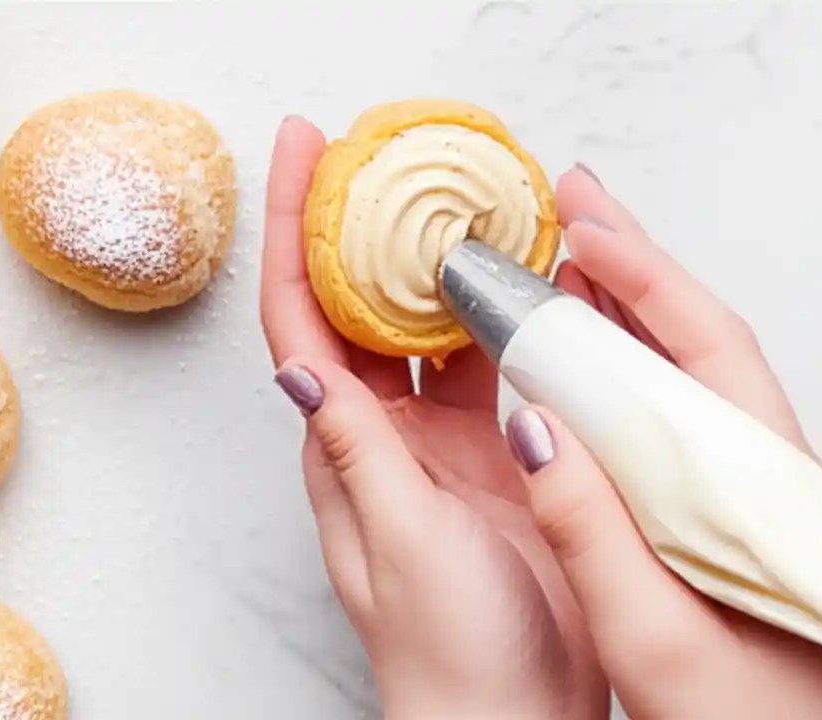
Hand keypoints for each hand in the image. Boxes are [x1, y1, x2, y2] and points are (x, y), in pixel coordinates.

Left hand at [260, 116, 608, 718]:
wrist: (512, 717)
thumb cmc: (446, 652)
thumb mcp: (398, 540)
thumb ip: (358, 451)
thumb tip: (300, 370)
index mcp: (346, 446)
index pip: (302, 318)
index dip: (292, 231)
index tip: (300, 153)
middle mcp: (388, 434)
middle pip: (363, 305)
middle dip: (367, 224)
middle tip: (389, 151)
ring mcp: (447, 444)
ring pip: (435, 328)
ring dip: (443, 263)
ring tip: (466, 194)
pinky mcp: (506, 458)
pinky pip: (500, 367)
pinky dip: (511, 318)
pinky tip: (529, 279)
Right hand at [506, 165, 821, 718]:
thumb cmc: (754, 713)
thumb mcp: (652, 633)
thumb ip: (589, 530)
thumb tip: (533, 430)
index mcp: (756, 484)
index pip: (702, 343)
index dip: (640, 274)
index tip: (580, 225)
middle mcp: (756, 469)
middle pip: (692, 336)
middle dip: (628, 262)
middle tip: (566, 204)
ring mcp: (739, 485)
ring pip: (678, 371)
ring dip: (621, 310)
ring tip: (563, 260)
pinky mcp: (718, 509)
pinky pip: (667, 414)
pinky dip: (620, 369)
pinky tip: (579, 363)